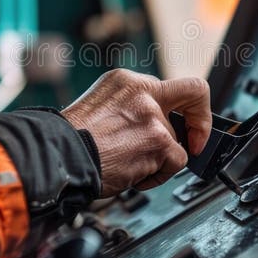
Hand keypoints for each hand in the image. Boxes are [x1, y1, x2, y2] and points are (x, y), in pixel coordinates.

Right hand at [62, 69, 211, 195]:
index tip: (187, 121)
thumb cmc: (70, 141)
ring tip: (130, 166)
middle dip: (199, 123)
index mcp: (126, 81)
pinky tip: (135, 175)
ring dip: (159, 159)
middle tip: (195, 143)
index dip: (188, 102)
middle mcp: (142, 91)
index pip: (171, 82)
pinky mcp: (158, 140)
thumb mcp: (101, 107)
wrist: (58, 156)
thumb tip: (153, 124)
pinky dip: (158, 175)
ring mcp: (151, 114)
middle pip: (193, 96)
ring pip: (177, 141)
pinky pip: (176, 162)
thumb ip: (130, 108)